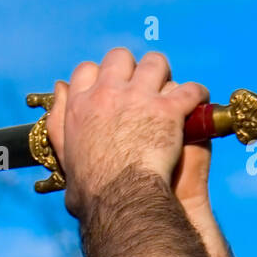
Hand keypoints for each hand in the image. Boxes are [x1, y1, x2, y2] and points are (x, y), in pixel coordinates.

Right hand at [45, 49, 208, 220]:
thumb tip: (59, 89)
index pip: (87, 69)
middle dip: (133, 67)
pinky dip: (197, 95)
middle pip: (120, 57)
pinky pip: (190, 89)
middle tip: (144, 84)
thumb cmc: (90, 188)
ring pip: (156, 63)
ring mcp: (138, 98)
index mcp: (80, 105)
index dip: (101, 73)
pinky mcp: (168, 110)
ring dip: (164, 74)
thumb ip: (58, 118)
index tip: (111, 84)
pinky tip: (198, 105)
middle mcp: (107, 94)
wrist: (118, 199)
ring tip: (171, 90)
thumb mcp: (62, 152)